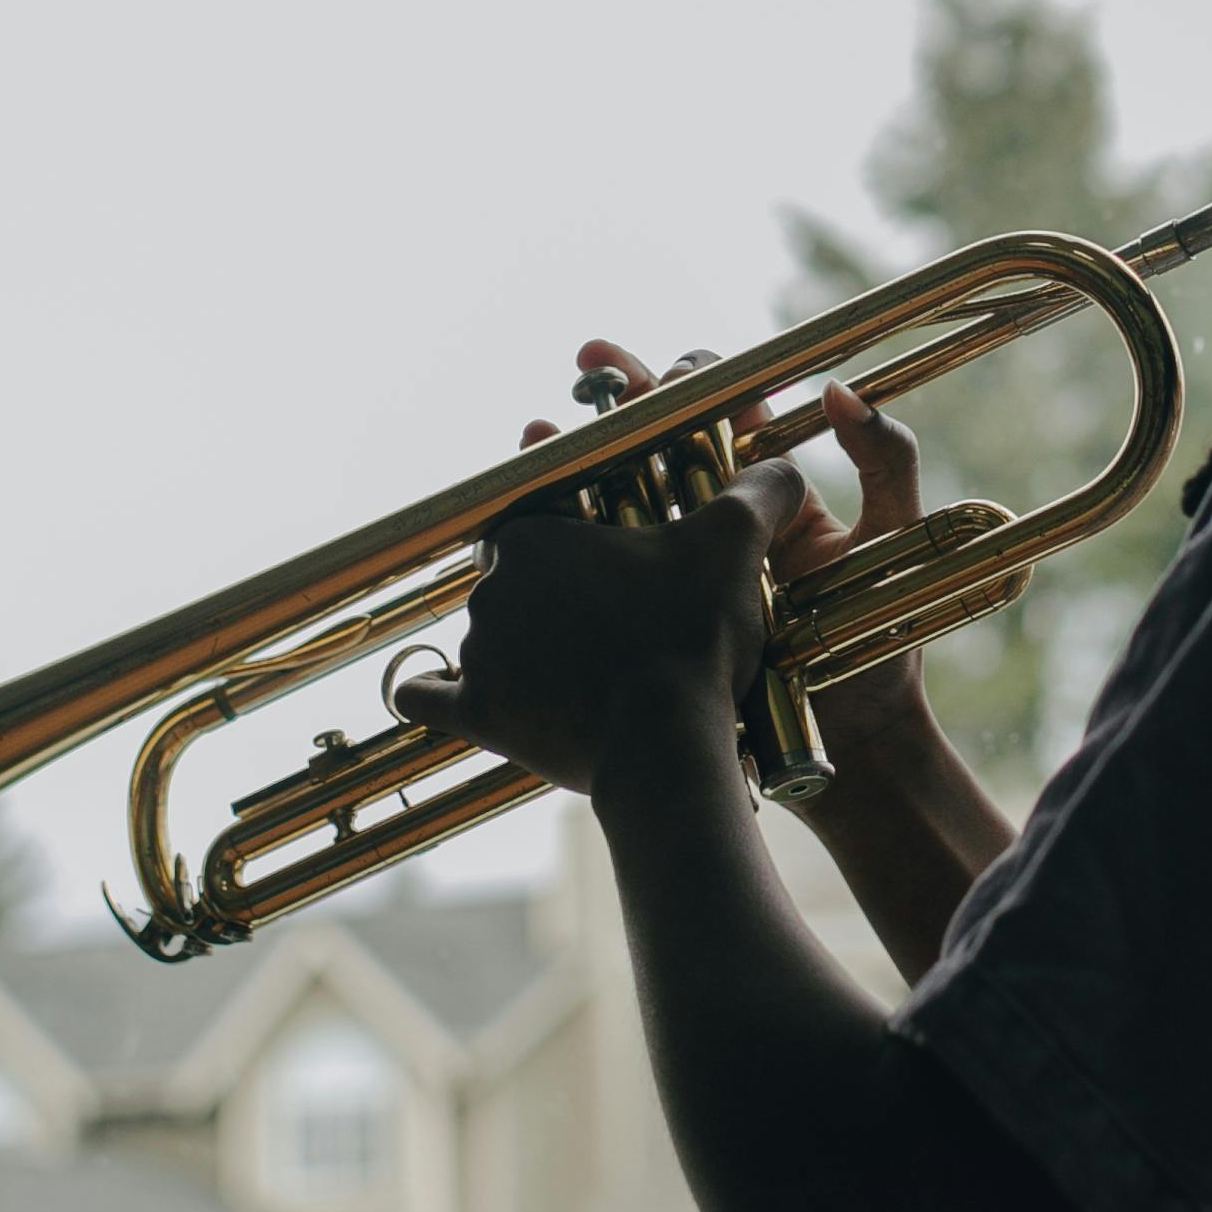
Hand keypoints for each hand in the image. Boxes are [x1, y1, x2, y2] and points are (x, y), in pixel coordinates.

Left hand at [397, 447, 796, 805]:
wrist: (665, 744)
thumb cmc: (691, 636)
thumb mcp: (734, 545)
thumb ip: (759, 492)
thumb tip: (783, 467)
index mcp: (534, 535)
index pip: (539, 524)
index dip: (575, 544)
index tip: (609, 567)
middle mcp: (489, 586)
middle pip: (513, 580)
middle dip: (550, 596)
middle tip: (606, 622)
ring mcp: (477, 652)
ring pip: (487, 635)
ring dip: (517, 646)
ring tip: (575, 669)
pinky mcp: (474, 713)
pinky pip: (428, 698)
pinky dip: (432, 692)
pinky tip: (435, 691)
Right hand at [532, 341, 944, 773]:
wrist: (849, 745)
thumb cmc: (881, 646)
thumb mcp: (894, 541)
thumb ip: (885, 460)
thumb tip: (835, 389)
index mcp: (768, 496)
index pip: (719, 416)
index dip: (685, 380)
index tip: (663, 369)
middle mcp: (717, 526)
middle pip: (654, 443)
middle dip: (615, 401)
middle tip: (589, 368)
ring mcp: (678, 574)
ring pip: (613, 498)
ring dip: (574, 459)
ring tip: (541, 432)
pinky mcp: (648, 620)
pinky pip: (598, 570)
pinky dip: (560, 537)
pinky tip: (528, 515)